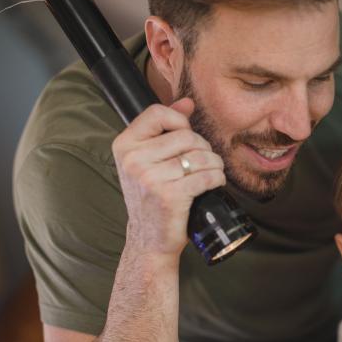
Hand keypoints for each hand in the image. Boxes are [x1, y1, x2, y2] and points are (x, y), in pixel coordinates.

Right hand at [111, 98, 225, 256]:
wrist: (149, 239)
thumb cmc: (152, 197)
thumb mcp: (149, 161)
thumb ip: (165, 129)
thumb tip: (188, 102)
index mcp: (124, 145)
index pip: (157, 113)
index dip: (179, 121)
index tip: (186, 136)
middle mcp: (133, 160)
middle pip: (185, 135)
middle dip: (203, 147)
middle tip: (203, 162)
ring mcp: (150, 178)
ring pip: (199, 155)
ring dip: (214, 163)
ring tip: (211, 172)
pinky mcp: (169, 196)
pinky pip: (206, 176)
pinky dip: (217, 178)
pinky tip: (214, 182)